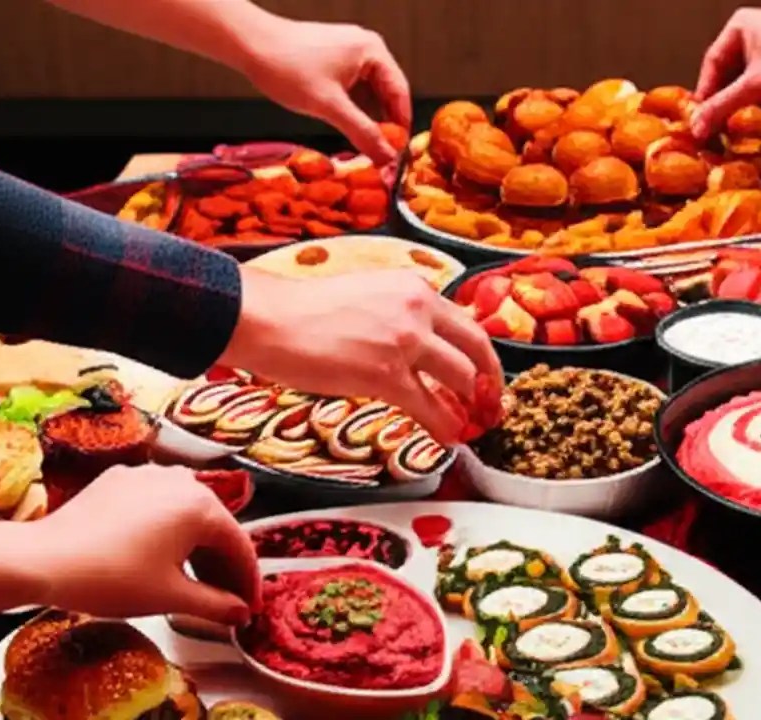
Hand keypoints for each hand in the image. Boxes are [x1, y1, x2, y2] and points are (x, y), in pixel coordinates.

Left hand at [28, 465, 257, 624]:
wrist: (41, 559)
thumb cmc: (111, 578)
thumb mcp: (169, 597)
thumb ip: (214, 604)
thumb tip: (240, 612)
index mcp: (201, 506)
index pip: (239, 545)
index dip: (248, 581)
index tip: (250, 607)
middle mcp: (181, 481)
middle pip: (215, 525)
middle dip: (222, 564)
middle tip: (224, 598)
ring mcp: (149, 475)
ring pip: (185, 512)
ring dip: (194, 545)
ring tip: (192, 578)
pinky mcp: (120, 479)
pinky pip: (156, 503)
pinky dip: (165, 529)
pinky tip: (156, 553)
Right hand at [222, 268, 503, 443]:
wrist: (270, 319)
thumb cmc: (306, 311)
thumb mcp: (369, 296)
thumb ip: (400, 315)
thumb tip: (421, 346)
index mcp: (415, 288)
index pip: (466, 324)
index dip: (482, 356)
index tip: (485, 377)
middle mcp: (418, 309)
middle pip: (476, 349)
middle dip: (488, 384)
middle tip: (490, 407)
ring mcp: (405, 341)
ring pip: (460, 379)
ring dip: (468, 407)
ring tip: (468, 426)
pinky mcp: (385, 374)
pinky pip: (430, 407)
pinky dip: (444, 427)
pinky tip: (447, 439)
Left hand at [240, 17, 410, 165]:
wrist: (250, 44)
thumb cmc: (287, 67)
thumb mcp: (329, 106)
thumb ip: (363, 132)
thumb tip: (387, 157)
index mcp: (373, 51)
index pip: (400, 94)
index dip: (401, 126)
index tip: (398, 153)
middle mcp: (366, 48)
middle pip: (387, 94)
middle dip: (385, 124)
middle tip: (382, 153)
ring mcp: (350, 52)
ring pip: (369, 93)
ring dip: (368, 118)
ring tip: (366, 144)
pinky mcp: (334, 59)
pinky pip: (354, 89)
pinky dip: (354, 109)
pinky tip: (349, 128)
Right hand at [692, 9, 760, 139]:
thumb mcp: (759, 84)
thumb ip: (724, 105)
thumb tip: (699, 125)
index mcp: (739, 29)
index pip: (710, 66)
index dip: (704, 95)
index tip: (699, 121)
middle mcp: (750, 36)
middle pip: (726, 77)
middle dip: (723, 103)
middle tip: (715, 129)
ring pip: (744, 84)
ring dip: (741, 106)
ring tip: (734, 128)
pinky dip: (759, 103)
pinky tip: (758, 120)